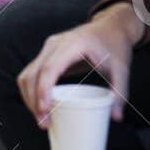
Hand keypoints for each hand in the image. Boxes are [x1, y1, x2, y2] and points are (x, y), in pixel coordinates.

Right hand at [17, 3, 143, 124]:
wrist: (111, 26)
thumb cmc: (115, 46)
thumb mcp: (122, 69)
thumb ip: (120, 92)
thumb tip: (116, 117)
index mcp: (72, 44)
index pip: (49, 68)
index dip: (43, 90)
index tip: (46, 110)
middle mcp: (55, 44)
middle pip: (34, 74)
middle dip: (34, 101)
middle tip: (45, 123)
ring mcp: (48, 48)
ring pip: (27, 74)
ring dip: (29, 98)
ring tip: (42, 119)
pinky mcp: (46, 54)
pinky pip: (31, 73)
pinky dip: (31, 91)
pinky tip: (39, 106)